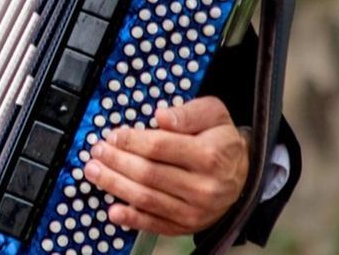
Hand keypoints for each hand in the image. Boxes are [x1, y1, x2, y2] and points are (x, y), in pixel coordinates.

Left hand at [83, 96, 248, 236]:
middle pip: (148, 174)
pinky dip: (132, 219)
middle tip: (96, 152)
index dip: (131, 141)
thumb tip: (161, 116)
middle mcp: (203, 187)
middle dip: (116, 162)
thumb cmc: (222, 140)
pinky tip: (113, 211)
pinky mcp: (189, 226)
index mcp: (209, 156)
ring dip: (115, 186)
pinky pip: (156, 225)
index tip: (113, 135)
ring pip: (147, 198)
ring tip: (94, 172)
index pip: (159, 147)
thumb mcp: (213, 113)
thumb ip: (187, 113)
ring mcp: (196, 210)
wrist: (244, 173)